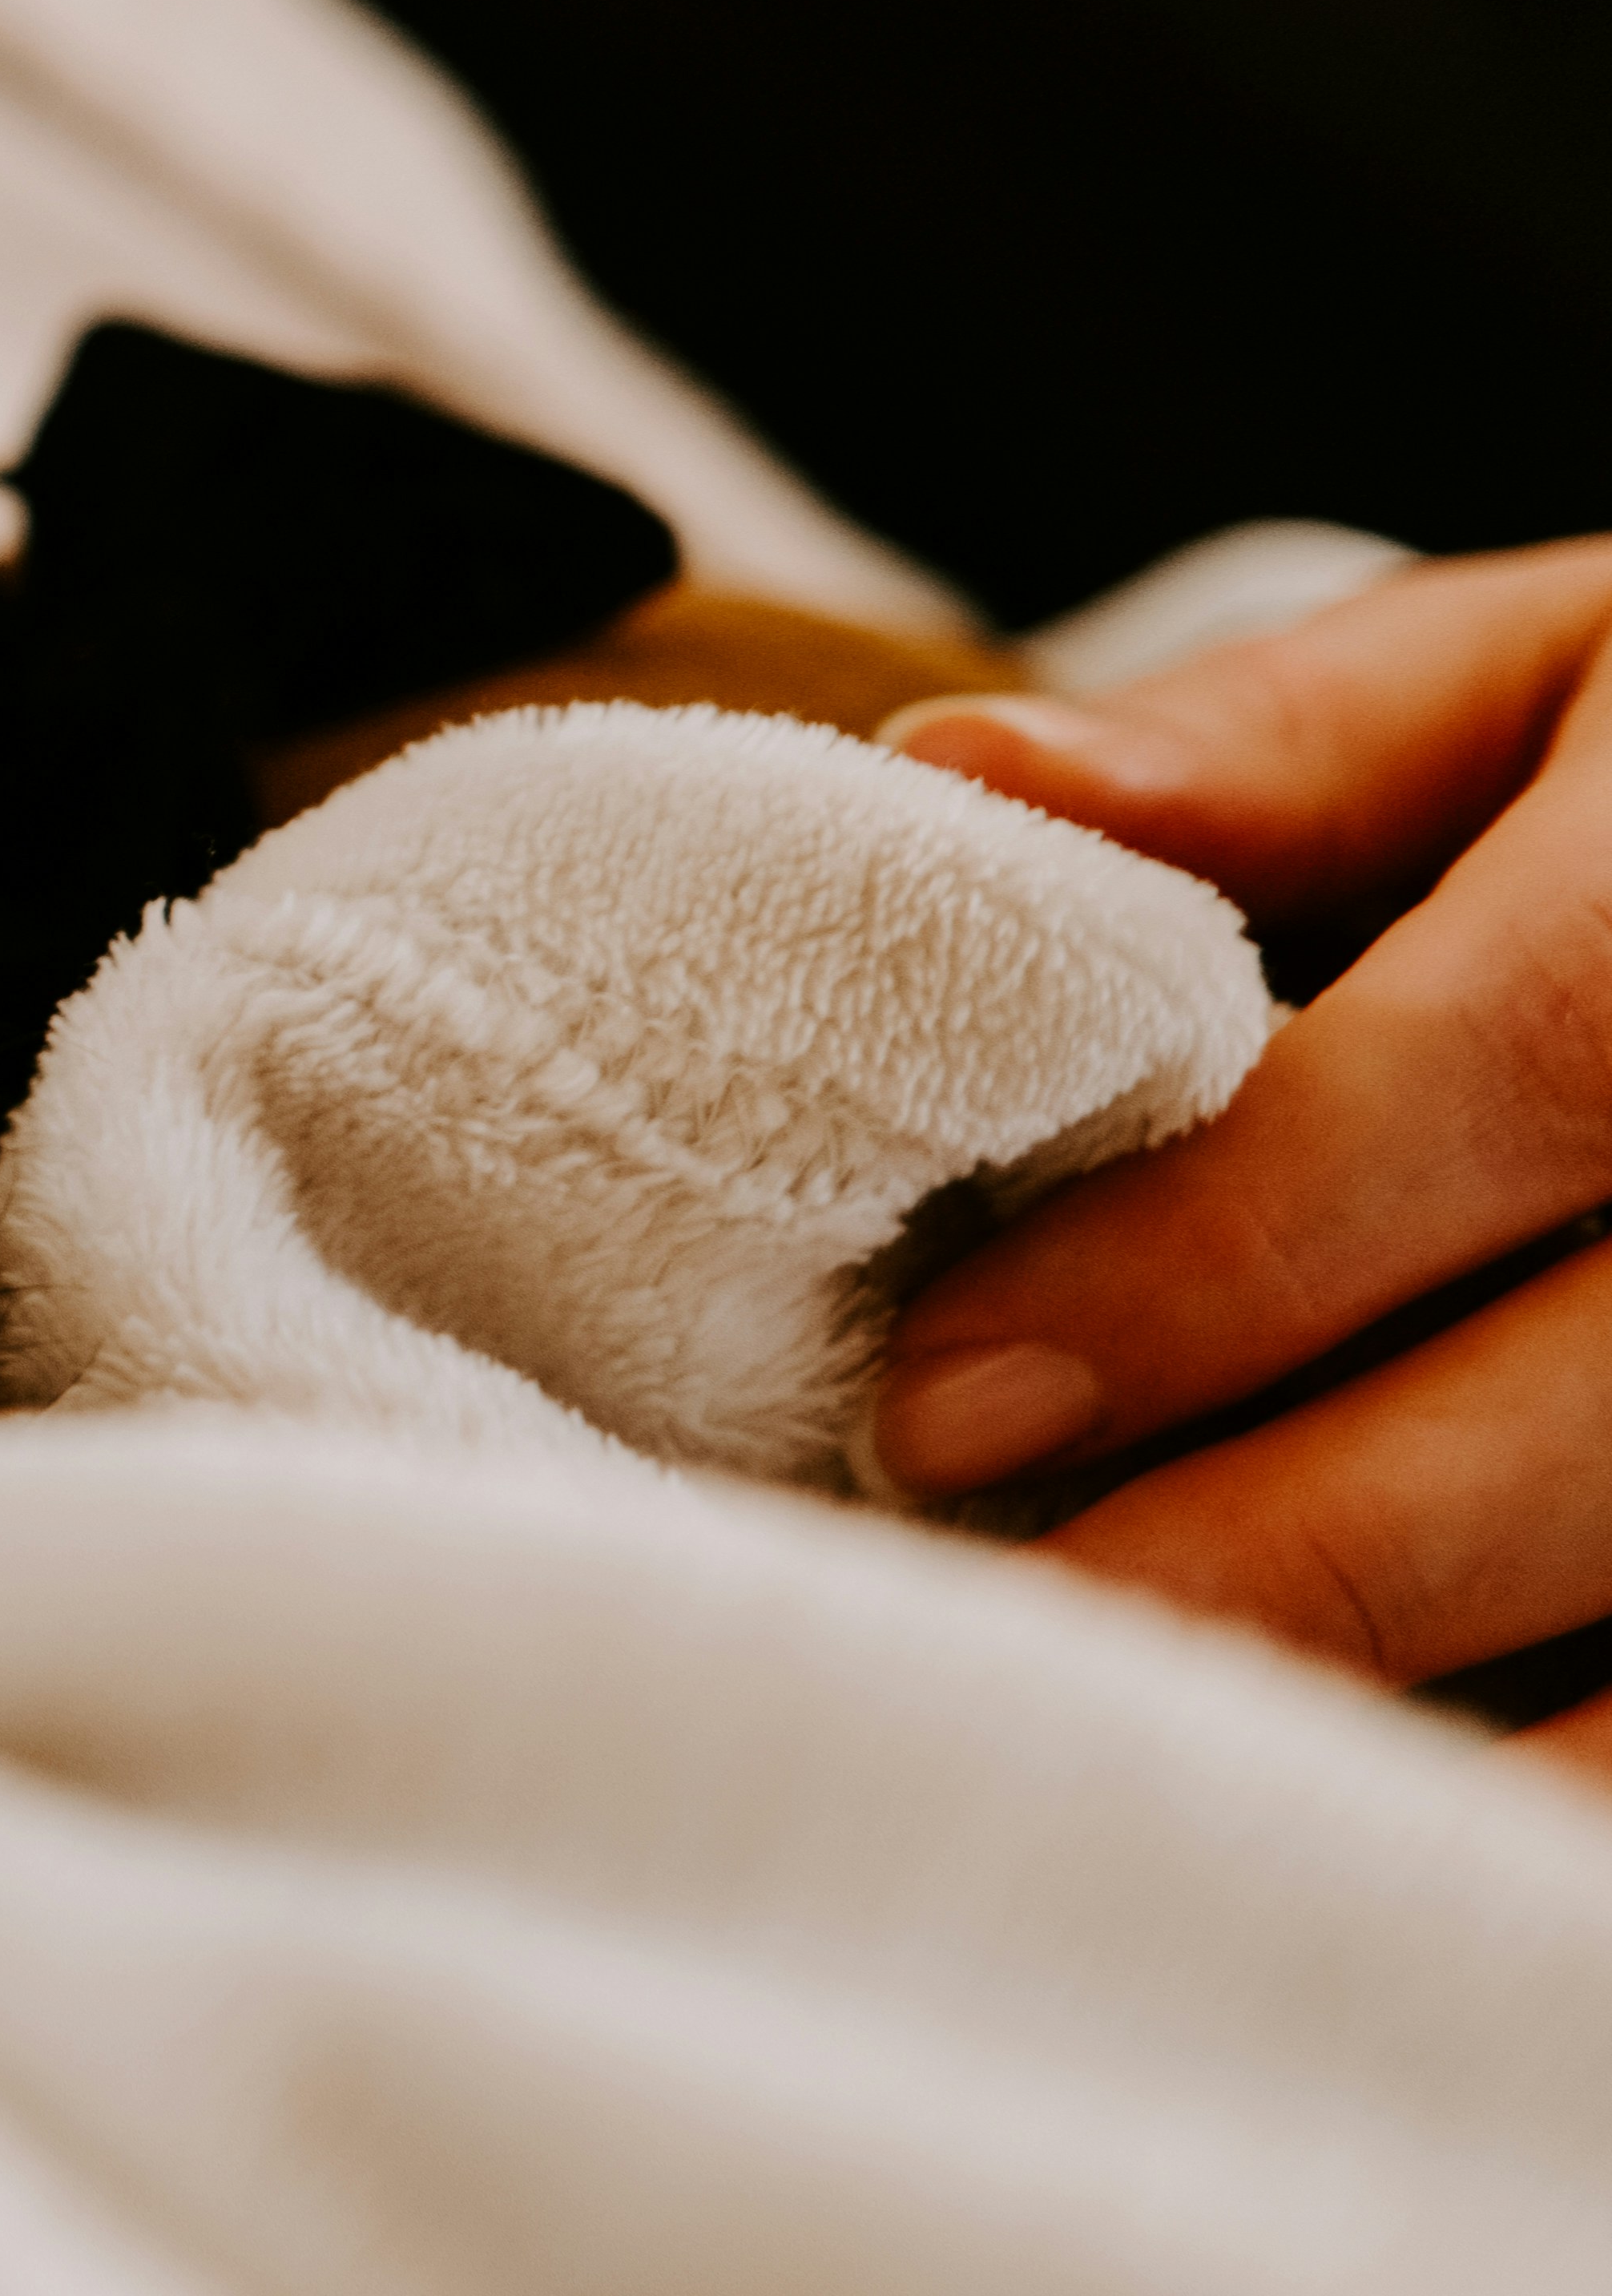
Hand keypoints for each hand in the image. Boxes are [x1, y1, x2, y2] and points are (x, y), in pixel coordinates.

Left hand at [870, 538, 1611, 1775]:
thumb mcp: (1560, 677)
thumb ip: (1276, 748)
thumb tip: (960, 771)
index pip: (1529, 1071)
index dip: (1224, 1255)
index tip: (948, 1398)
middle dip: (1305, 1539)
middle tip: (1025, 1618)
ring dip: (1452, 1712)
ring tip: (1170, 1758)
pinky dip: (1587, 1794)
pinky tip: (1405, 1820)